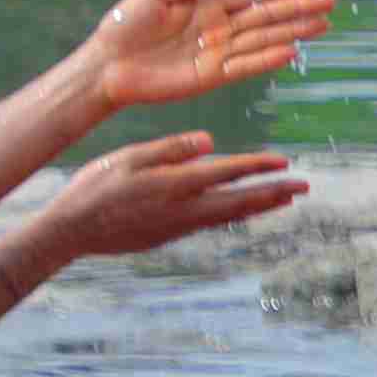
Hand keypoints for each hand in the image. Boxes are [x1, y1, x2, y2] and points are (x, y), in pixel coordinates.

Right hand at [26, 130, 303, 260]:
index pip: (226, 173)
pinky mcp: (171, 235)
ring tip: (285, 198)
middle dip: (275, 193)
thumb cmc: (93, 188)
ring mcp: (179, 226)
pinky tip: (245, 209)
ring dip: (260, 205)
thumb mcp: (127, 159)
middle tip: (305, 187)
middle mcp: (184, 209)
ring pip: (230, 215)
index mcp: (173, 185)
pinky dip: (235, 214)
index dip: (258, 166)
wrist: (71, 232)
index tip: (285, 162)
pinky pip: (213, 223)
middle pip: (240, 200)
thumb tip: (210, 141)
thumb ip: (169, 149)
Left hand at [72, 0, 335, 117]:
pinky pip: (245, 67)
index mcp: (207, 6)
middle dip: (298, 9)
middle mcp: (220, 29)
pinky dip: (267, 59)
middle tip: (329, 2)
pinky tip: (291, 52)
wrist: (107, 65)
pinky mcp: (211, 77)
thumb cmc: (126, 26)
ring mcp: (218, 53)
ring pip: (263, 40)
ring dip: (293, 33)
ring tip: (322, 26)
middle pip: (266, 17)